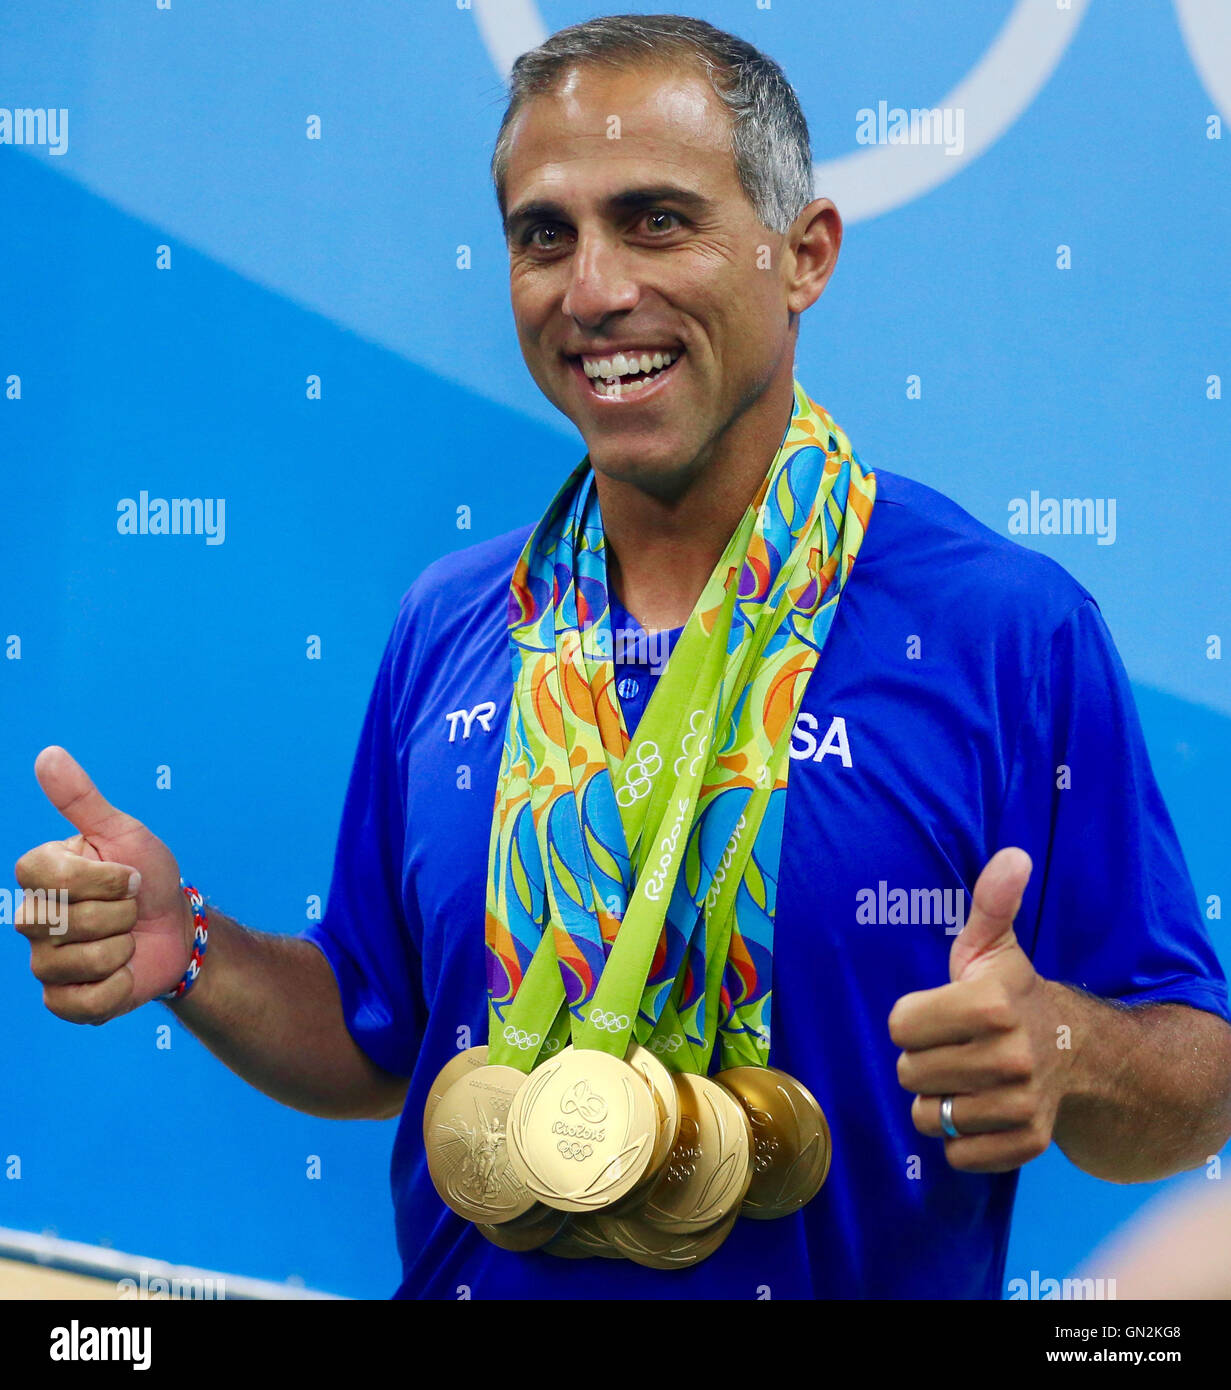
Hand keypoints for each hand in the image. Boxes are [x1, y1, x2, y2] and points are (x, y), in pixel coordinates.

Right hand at [14, 746, 193, 1022]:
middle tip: (129, 909)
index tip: (127, 875)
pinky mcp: (62, 1000)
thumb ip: (82, 798)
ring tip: (127, 939)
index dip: (103, 878)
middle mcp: (32, 919)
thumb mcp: (124, 833)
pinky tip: (124, 973)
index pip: (50, 877)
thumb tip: (48, 754)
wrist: (177, 927)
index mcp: (40, 876)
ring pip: (80, 961)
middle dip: (120, 913)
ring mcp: (43, 962)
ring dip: (123, 950)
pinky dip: (117, 988)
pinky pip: (83, 1002)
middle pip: (69, 921)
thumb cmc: (148, 876)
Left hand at [888, 847, 1071, 1171]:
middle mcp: (1009, 1057)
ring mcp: (1020, 1104)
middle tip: (954, 1046)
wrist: (1079, 1051)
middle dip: (922, 1060)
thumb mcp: (995, 946)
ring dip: (938, 1100)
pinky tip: (980, 1109)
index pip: (899, 1025)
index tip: (941, 1012)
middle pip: (909, 1072)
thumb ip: (992, 901)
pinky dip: (960, 1139)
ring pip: (928, 1116)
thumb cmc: (1013, 995)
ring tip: (965, 1077)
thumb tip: (1012, 855)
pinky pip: (958, 1154)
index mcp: (990, 1004)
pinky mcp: (1027, 1143)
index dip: (912, 1019)